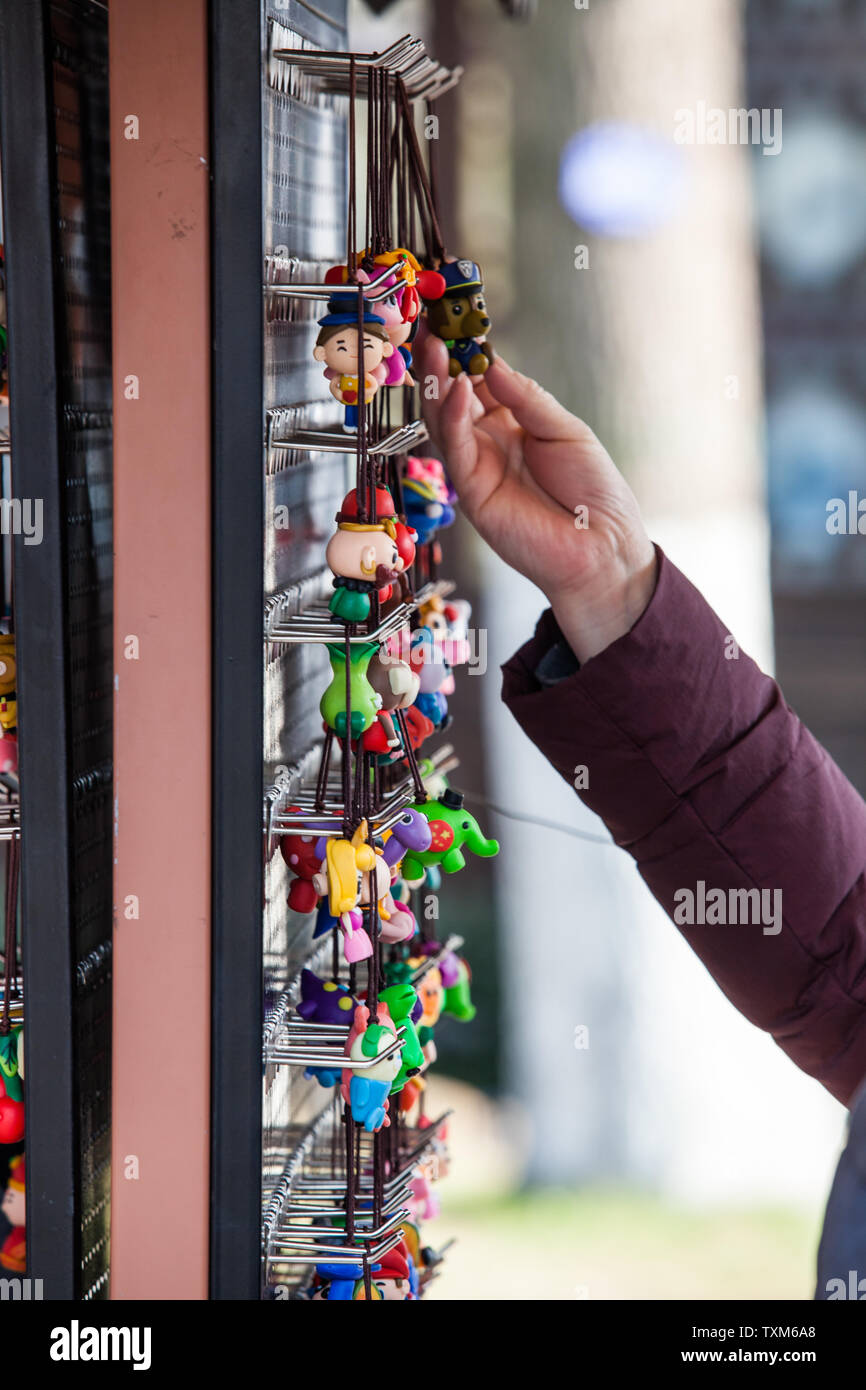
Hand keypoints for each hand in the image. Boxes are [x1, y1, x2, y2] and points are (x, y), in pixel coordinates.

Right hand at [415, 333, 657, 662]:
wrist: (602, 548)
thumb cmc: (592, 493)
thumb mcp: (566, 430)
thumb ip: (526, 398)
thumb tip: (491, 363)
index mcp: (513, 423)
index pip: (479, 380)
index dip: (466, 350)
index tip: (455, 317)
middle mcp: (490, 442)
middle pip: (453, 395)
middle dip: (440, 360)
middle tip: (429, 324)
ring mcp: (477, 467)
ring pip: (444, 420)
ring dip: (436, 382)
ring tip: (432, 346)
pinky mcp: (472, 493)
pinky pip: (455, 449)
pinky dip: (451, 417)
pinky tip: (455, 389)